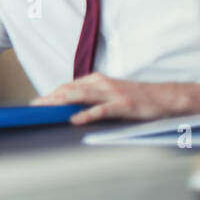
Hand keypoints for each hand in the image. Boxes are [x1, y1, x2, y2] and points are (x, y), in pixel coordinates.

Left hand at [32, 73, 199, 124]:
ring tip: (46, 108)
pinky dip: (86, 114)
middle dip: (50, 98)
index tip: (36, 103)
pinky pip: (101, 109)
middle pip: (69, 89)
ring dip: (61, 102)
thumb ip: (91, 96)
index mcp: (96, 80)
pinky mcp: (123, 105)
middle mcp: (101, 84)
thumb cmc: (135, 96)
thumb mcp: (109, 92)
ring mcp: (112, 94)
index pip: (67, 86)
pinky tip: (75, 119)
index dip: (50, 94)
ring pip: (81, 96)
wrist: (164, 97)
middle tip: (34, 107)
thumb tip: (68, 106)